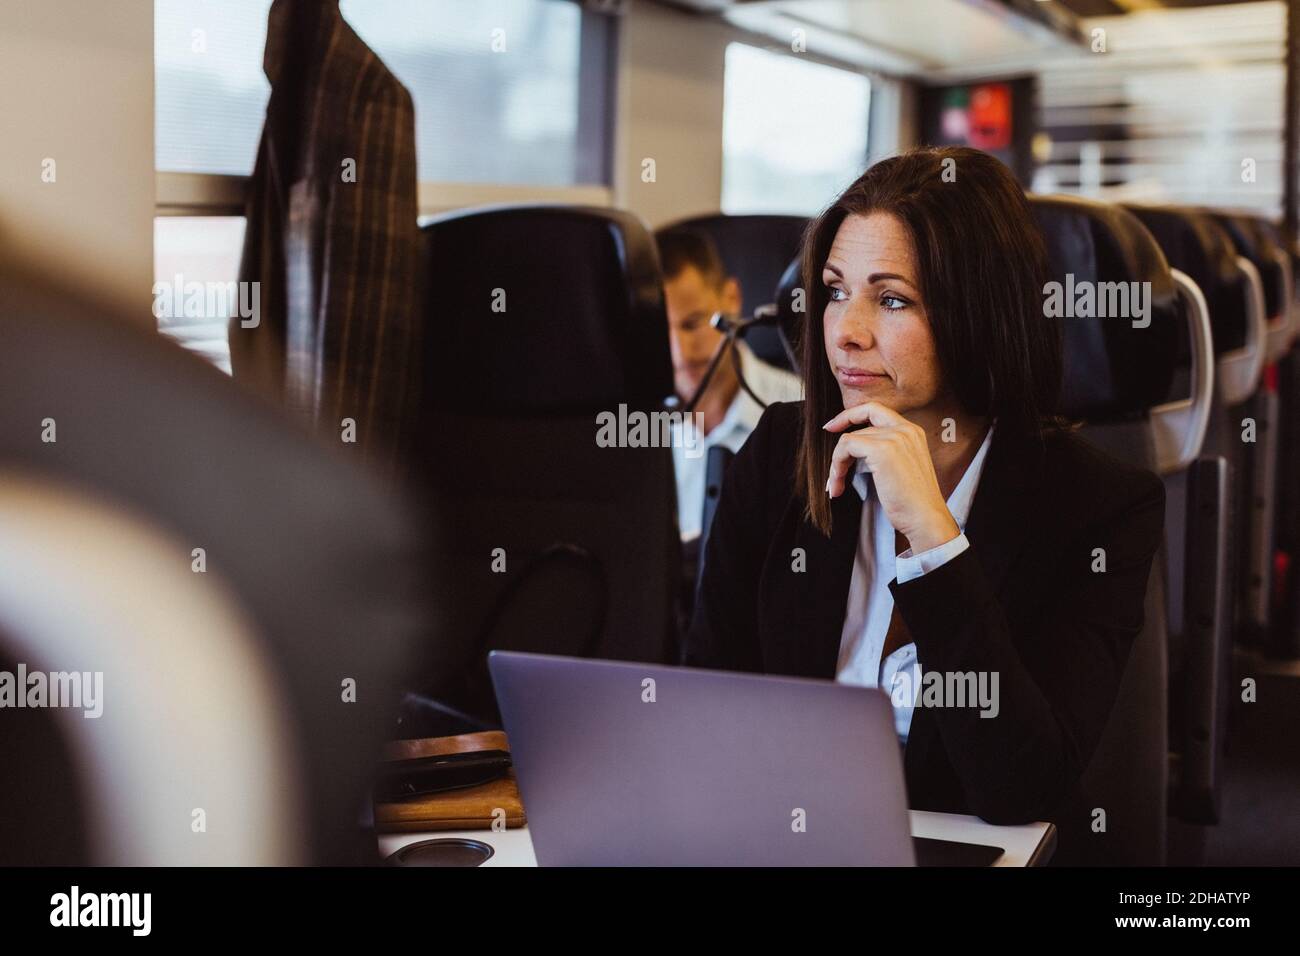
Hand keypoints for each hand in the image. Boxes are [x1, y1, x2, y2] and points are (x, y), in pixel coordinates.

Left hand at [823, 401, 959, 553]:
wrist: (925, 518)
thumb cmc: (913, 502)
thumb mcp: (902, 468)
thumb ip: (885, 452)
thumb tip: (855, 452)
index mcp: (912, 432)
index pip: (876, 410)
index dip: (851, 414)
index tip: (834, 426)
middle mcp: (905, 429)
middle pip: (860, 424)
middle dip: (841, 445)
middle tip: (828, 454)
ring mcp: (894, 437)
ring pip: (849, 439)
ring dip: (837, 464)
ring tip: (836, 485)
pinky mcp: (882, 450)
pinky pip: (846, 446)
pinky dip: (837, 465)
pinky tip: (839, 485)